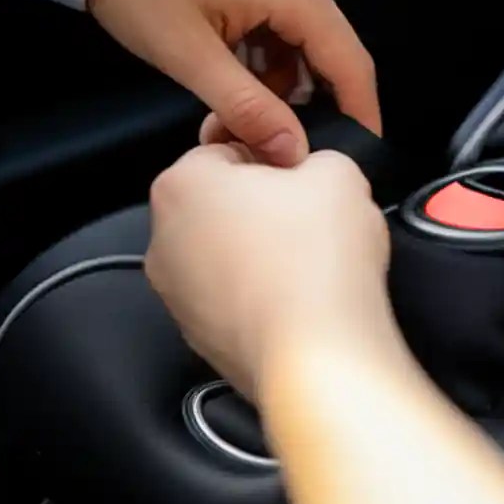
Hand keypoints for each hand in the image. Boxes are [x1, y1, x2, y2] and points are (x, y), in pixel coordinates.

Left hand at [88, 0, 380, 165]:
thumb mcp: (190, 57)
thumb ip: (248, 108)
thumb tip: (291, 149)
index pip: (350, 64)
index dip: (362, 114)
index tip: (361, 152)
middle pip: (334, 57)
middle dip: (316, 107)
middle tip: (292, 148)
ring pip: (307, 51)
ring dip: (285, 90)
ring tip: (245, 119)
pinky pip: (286, 35)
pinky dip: (269, 68)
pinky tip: (239, 88)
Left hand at [145, 144, 398, 399]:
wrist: (317, 353)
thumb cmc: (316, 260)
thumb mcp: (339, 173)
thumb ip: (319, 160)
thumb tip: (316, 177)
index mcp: (182, 184)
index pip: (228, 151)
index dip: (275, 161)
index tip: (305, 179)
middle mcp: (164, 239)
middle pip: (221, 207)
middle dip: (265, 211)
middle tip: (314, 221)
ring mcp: (177, 296)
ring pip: (227, 258)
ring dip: (264, 256)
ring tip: (315, 267)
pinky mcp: (201, 339)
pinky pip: (237, 302)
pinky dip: (265, 299)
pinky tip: (304, 302)